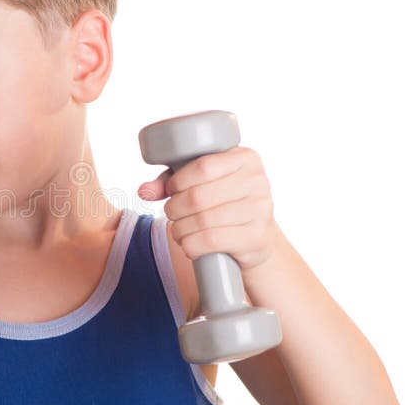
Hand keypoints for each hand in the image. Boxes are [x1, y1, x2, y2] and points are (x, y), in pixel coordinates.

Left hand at [137, 146, 277, 272]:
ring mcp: (260, 210)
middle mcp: (257, 181)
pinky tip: (189, 244)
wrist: (257, 237)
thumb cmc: (223, 202)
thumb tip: (144, 191)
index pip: (203, 166)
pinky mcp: (255, 238)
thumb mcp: (201, 182)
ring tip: (178, 230)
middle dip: (174, 208)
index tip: (171, 190)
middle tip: (172, 213)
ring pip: (202, 220)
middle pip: (198, 196)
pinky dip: (191, 245)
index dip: (178, 181)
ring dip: (180, 229)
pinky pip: (211, 240)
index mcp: (245, 158)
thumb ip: (171, 180)